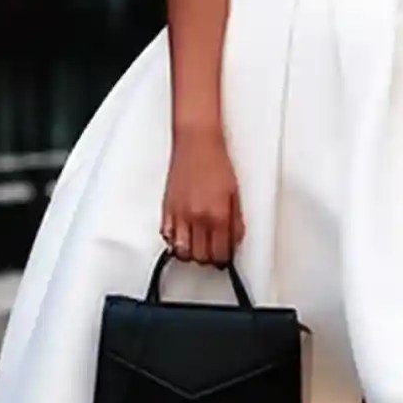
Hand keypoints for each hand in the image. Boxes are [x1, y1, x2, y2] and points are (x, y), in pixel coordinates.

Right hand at [161, 129, 244, 265]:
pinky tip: (183, 237)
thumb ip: (235, 221)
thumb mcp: (235, 194)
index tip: (225, 258)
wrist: (196, 142)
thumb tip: (234, 241)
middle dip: (208, 258)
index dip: (224, 259)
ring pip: (181, 252)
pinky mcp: (167, 209)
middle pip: (200, 257)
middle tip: (213, 252)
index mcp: (217, 215)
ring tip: (198, 247)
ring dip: (190, 254)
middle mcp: (197, 218)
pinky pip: (167, 237)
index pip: (220, 253)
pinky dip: (175, 242)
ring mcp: (179, 215)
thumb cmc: (216, 162)